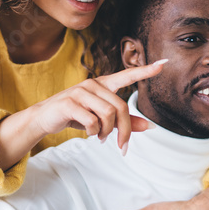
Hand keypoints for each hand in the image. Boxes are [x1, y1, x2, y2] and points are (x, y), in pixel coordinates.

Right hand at [0, 60, 165, 169]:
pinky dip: (93, 132)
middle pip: (120, 107)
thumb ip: (124, 120)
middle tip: (122, 146)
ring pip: (107, 115)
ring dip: (106, 132)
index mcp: (103, 84)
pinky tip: (89, 134)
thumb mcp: (102, 118)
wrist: (44, 118)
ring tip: (99, 136)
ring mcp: (80, 92)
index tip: (164, 64)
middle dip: (124, 130)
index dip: (146, 71)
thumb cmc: (76, 116)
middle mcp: (93, 84)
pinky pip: (91, 121)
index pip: (127, 76)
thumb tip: (150, 127)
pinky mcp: (69, 103)